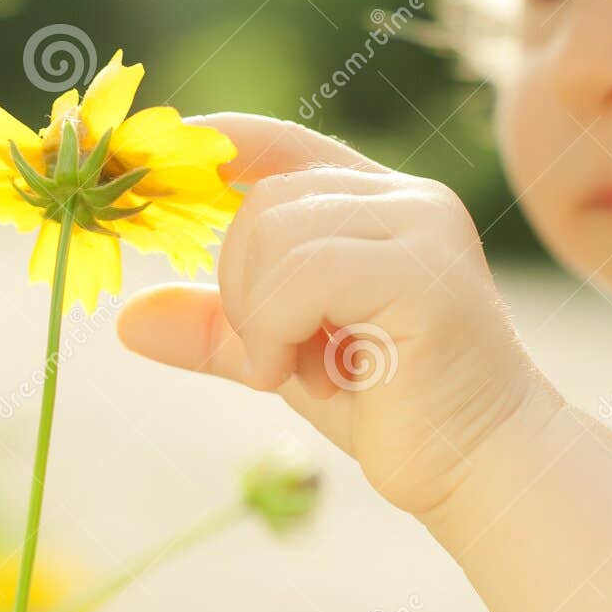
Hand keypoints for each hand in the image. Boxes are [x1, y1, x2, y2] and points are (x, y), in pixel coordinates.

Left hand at [115, 113, 557, 524]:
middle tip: (275, 355)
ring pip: (273, 228)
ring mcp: (421, 227)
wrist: (482, 468)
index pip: (280, 143)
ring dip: (257, 315)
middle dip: (237, 285)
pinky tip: (304, 377)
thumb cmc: (395, 408)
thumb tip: (128, 317)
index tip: (148, 161)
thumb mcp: (286, 356)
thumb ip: (218, 329)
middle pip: (261, 199)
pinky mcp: (424, 272)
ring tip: (299, 369)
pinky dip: (277, 329)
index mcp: (378, 202)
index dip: (212, 145)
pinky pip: (303, 274)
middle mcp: (405, 198)